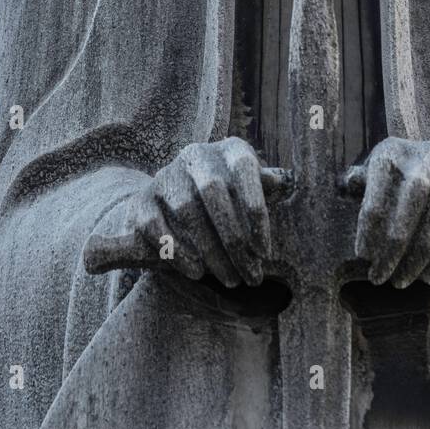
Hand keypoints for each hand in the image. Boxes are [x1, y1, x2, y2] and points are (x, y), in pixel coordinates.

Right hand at [120, 137, 280, 287]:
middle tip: (250, 276)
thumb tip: (287, 182)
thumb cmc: (230, 200)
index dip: (256, 213)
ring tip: (229, 278)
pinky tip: (197, 272)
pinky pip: (155, 225)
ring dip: (210, 251)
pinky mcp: (142, 200)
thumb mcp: (251, 189)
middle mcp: (196, 155)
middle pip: (213, 191)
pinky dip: (177, 251)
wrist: (172, 203)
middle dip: (234, 240)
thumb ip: (267, 186)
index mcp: (229, 149)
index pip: (245, 171)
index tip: (265, 253)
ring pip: (186, 211)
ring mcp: (166, 175)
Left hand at [350, 138, 429, 288]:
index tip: (363, 256)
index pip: (383, 180)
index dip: (371, 221)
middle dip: (396, 241)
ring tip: (402, 279)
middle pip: (416, 193)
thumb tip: (350, 182)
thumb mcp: (371, 184)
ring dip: (422, 252)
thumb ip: (360, 183)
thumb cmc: (392, 194)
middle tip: (381, 276)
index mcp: (397, 149)